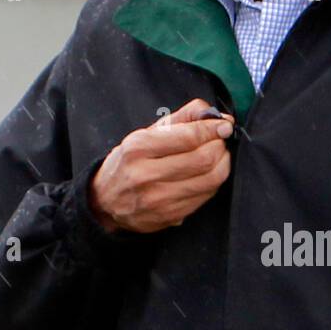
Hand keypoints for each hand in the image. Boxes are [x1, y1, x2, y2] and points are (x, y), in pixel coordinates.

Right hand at [87, 97, 234, 232]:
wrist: (106, 200)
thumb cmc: (130, 162)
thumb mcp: (147, 133)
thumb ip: (181, 118)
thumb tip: (214, 113)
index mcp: (139, 147)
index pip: (189, 136)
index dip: (214, 129)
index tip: (224, 125)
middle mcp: (146, 174)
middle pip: (203, 159)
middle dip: (220, 146)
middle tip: (220, 141)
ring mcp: (158, 199)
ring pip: (210, 180)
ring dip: (222, 164)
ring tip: (218, 156)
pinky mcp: (169, 216)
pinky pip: (205, 197)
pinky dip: (214, 182)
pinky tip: (208, 175)